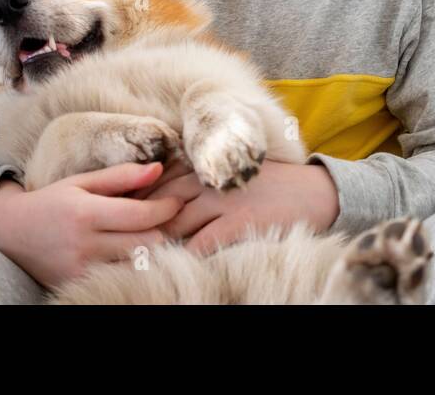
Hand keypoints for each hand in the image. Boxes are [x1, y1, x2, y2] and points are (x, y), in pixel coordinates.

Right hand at [0, 162, 183, 290]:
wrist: (10, 234)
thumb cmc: (52, 201)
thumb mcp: (82, 181)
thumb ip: (121, 176)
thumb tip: (159, 168)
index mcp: (85, 213)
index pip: (141, 216)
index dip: (166, 208)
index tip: (175, 201)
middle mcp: (83, 245)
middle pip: (146, 245)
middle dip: (163, 230)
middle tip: (166, 219)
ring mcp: (81, 271)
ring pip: (137, 265)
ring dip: (150, 250)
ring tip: (148, 233)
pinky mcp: (78, 286)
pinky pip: (120, 277)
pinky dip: (130, 265)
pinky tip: (129, 250)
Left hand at [128, 159, 339, 256]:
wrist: (315, 192)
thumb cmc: (271, 186)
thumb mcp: (232, 174)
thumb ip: (202, 180)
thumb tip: (166, 197)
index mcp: (207, 168)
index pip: (160, 182)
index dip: (138, 200)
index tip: (119, 216)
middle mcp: (210, 181)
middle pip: (161, 203)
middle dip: (141, 223)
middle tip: (120, 242)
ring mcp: (224, 201)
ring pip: (176, 224)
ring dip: (158, 242)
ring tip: (138, 259)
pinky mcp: (239, 221)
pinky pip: (202, 243)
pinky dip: (186, 256)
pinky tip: (175, 266)